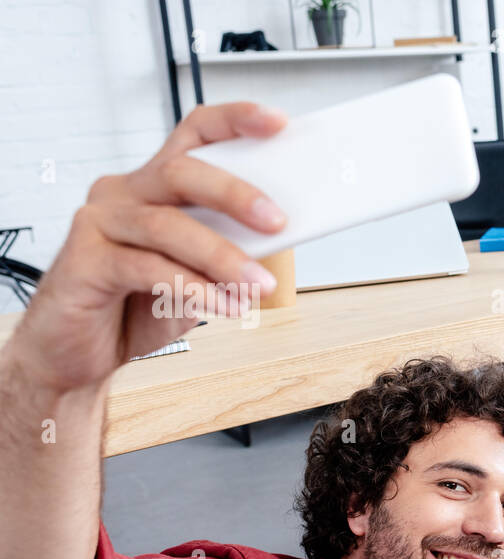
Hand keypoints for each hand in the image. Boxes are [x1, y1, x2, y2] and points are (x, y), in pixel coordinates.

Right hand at [11, 102, 288, 393]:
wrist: (80, 352)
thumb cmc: (138, 305)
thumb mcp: (198, 275)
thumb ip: (230, 250)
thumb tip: (283, 236)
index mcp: (155, 186)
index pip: (194, 134)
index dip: (235, 121)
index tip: (278, 123)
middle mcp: (124, 193)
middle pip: (182, 172)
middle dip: (235, 194)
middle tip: (278, 222)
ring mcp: (99, 223)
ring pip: (167, 225)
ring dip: (222, 257)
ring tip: (258, 286)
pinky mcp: (84, 261)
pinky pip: (146, 268)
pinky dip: (192, 288)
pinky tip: (223, 306)